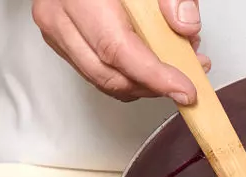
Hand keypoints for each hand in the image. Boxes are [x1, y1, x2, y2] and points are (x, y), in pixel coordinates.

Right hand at [32, 0, 208, 102]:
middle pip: (109, 74)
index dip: (154, 76)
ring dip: (143, 83)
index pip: (116, 49)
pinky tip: (153, 60)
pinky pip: (97, 70)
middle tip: (188, 81)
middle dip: (153, 86)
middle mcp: (59, 17)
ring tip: (176, 65)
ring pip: (102, 79)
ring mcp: (57, 32)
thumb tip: (186, 26)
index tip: (184, 89)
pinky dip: (128, 74)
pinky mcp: (62, 42)